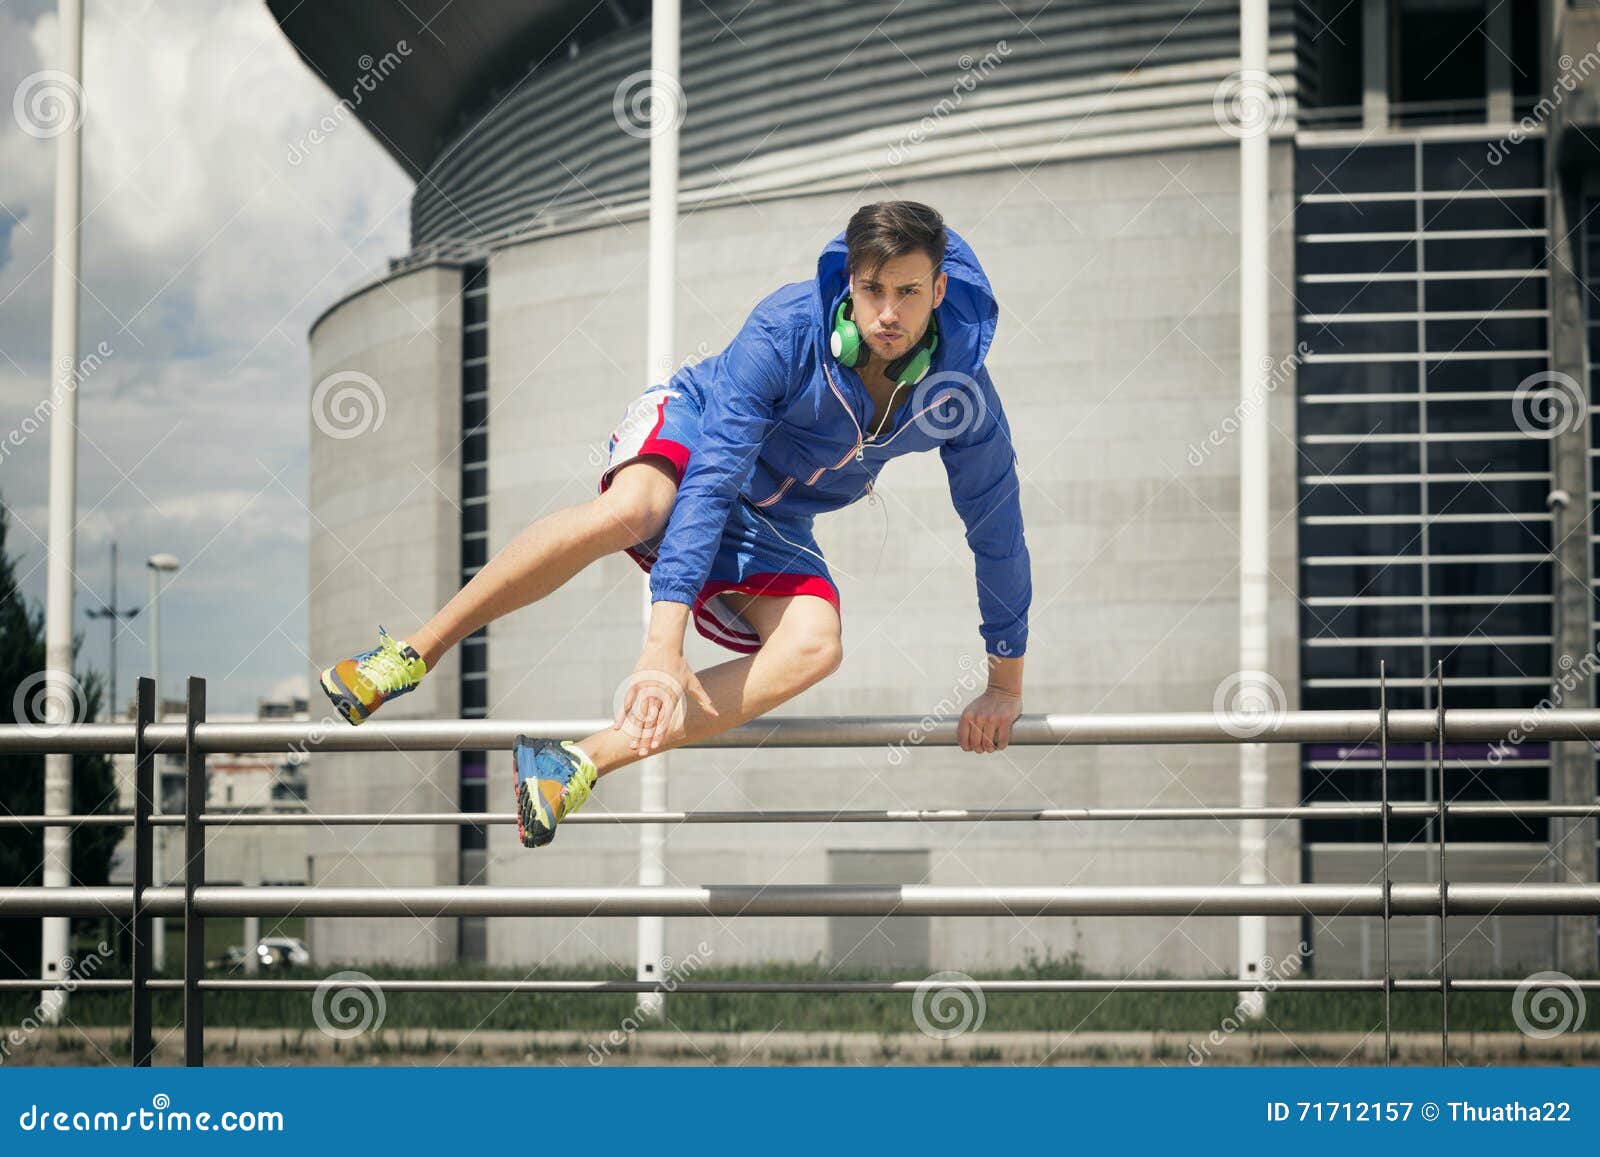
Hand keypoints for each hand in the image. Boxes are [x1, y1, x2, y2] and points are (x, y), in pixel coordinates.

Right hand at [616, 640, 716, 754]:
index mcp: (671, 695)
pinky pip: (627, 702)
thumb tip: (716, 715)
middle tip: (642, 753)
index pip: (665, 718)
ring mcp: (645, 689)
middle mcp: (657, 694)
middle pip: (651, 720)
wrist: (665, 646)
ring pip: (639, 714)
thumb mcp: (694, 683)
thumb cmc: (681, 666)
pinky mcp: (635, 683)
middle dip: (646, 737)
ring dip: (635, 730)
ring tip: (632, 745)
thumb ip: (704, 701)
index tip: (656, 747)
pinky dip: (622, 714)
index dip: (660, 733)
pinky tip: (618, 726)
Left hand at [958, 687, 1020, 753]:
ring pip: (988, 744)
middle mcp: (978, 717)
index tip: (970, 748)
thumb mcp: (971, 709)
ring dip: (990, 749)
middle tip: (982, 749)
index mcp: (968, 715)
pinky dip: (1000, 746)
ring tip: (991, 748)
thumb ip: (967, 722)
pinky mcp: (1005, 720)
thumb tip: (964, 742)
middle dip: (979, 749)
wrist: (1003, 689)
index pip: (963, 738)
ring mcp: (992, 719)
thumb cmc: (986, 702)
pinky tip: (1000, 746)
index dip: (966, 747)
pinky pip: (1002, 740)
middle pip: (975, 743)